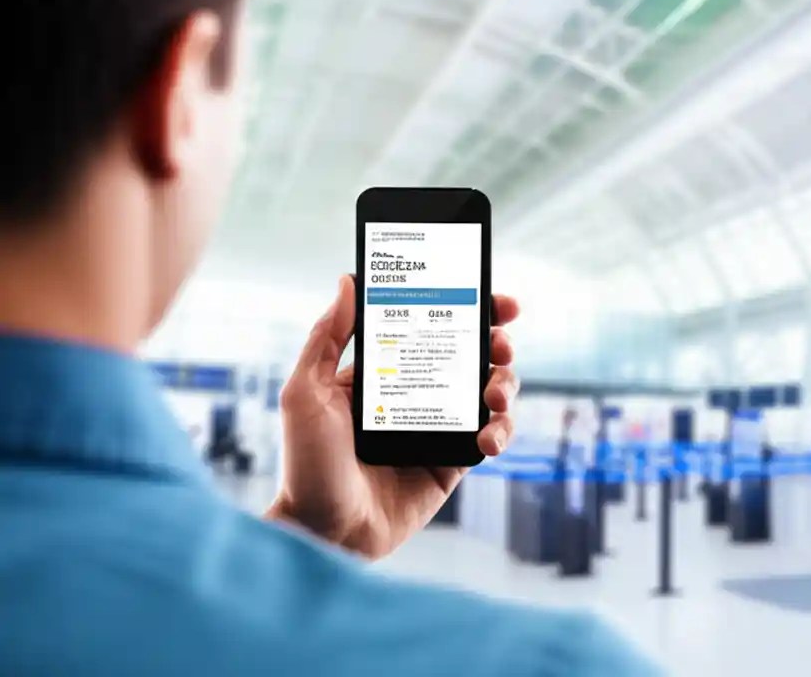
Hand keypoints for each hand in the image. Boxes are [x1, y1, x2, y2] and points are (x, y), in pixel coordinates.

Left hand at [266, 275, 519, 558]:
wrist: (323, 532)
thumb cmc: (305, 465)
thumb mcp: (305, 393)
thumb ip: (328, 336)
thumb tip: (348, 280)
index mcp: (385, 371)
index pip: (433, 327)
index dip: (470, 309)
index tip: (495, 299)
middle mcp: (417, 394)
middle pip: (473, 355)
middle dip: (498, 343)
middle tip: (500, 344)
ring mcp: (438, 428)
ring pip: (491, 393)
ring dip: (505, 386)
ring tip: (493, 397)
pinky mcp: (453, 463)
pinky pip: (490, 437)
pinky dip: (500, 432)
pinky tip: (488, 438)